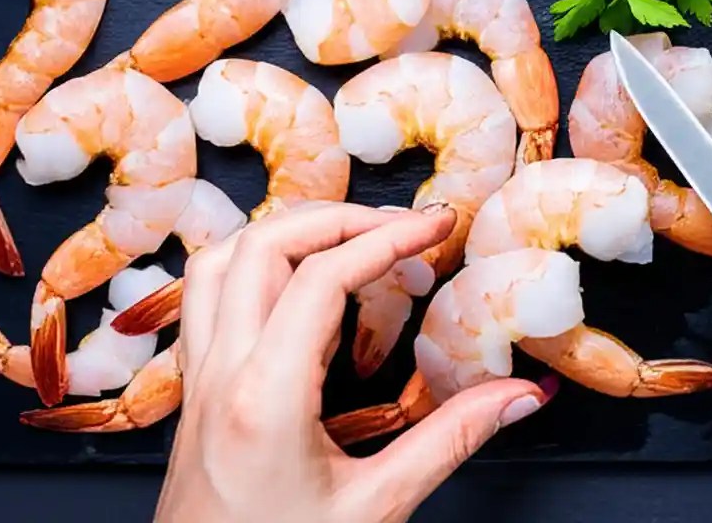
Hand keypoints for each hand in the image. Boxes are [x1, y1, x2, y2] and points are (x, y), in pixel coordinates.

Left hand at [156, 202, 550, 522]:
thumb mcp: (376, 507)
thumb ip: (449, 442)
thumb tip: (518, 396)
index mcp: (265, 397)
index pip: (322, 276)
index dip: (386, 237)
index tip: (435, 226)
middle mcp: (220, 373)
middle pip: (263, 245)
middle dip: (339, 218)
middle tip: (400, 226)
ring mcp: (197, 378)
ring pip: (223, 262)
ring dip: (287, 232)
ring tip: (349, 237)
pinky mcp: (193, 390)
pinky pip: (209, 298)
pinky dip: (255, 266)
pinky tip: (298, 284)